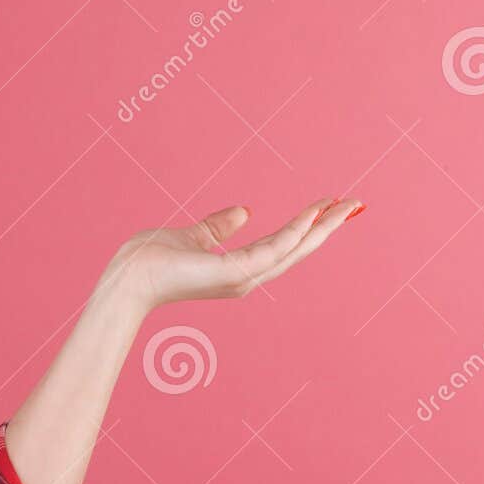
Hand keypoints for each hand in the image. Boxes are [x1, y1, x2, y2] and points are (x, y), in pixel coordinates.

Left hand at [99, 196, 365, 316]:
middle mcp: (246, 278)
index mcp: (237, 270)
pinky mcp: (231, 273)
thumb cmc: (151, 261)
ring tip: (344, 205)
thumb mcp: (192, 236)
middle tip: (356, 204)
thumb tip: (246, 211)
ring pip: (292, 249)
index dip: (309, 228)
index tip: (331, 206)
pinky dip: (295, 233)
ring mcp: (241, 278)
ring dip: (320, 227)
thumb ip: (219, 226)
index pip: (283, 246)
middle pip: (297, 250)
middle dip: (327, 228)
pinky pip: (272, 250)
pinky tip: (312, 215)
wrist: (127, 279)